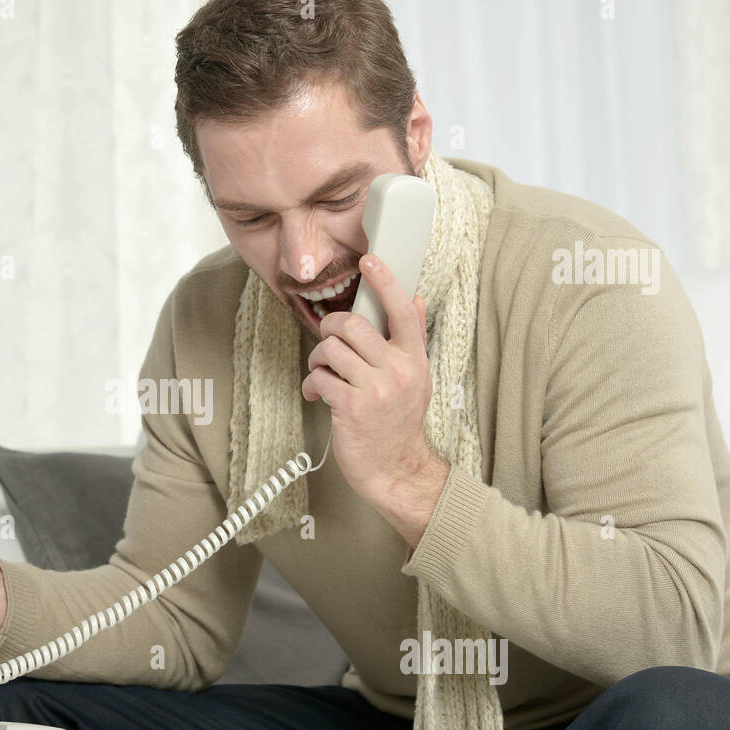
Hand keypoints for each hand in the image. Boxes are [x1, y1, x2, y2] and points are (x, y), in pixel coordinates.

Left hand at [301, 253, 434, 505]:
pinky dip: (312, 383)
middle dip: (330, 328)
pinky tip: (318, 394)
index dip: (385, 282)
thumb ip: (413, 339)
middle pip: (353, 324)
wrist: (395, 468)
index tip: (369, 261)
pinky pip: (319, 377)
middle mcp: (397, 370)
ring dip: (317, 358)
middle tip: (327, 343)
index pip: (401, 311)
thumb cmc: (399, 422)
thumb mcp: (416, 379)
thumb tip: (416, 301)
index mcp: (414, 359)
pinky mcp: (351, 408)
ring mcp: (375, 389)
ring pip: (331, 349)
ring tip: (321, 373)